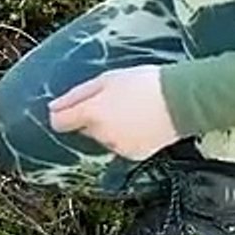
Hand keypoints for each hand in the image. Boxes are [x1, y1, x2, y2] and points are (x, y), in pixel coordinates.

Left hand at [48, 65, 180, 160]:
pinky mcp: (133, 155)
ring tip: (132, 110)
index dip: (62, 114)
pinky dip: (125, 137)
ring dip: (109, 128)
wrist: (182, 100)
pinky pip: (120, 146)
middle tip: (114, 101)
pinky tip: (141, 123)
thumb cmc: (144, 83)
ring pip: (103, 138)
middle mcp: (101, 135)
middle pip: (84, 128)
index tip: (70, 108)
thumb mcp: (106, 80)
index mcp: (91, 113)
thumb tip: (52, 108)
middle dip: (92, 118)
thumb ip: (75, 96)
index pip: (58, 123)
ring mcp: (117, 147)